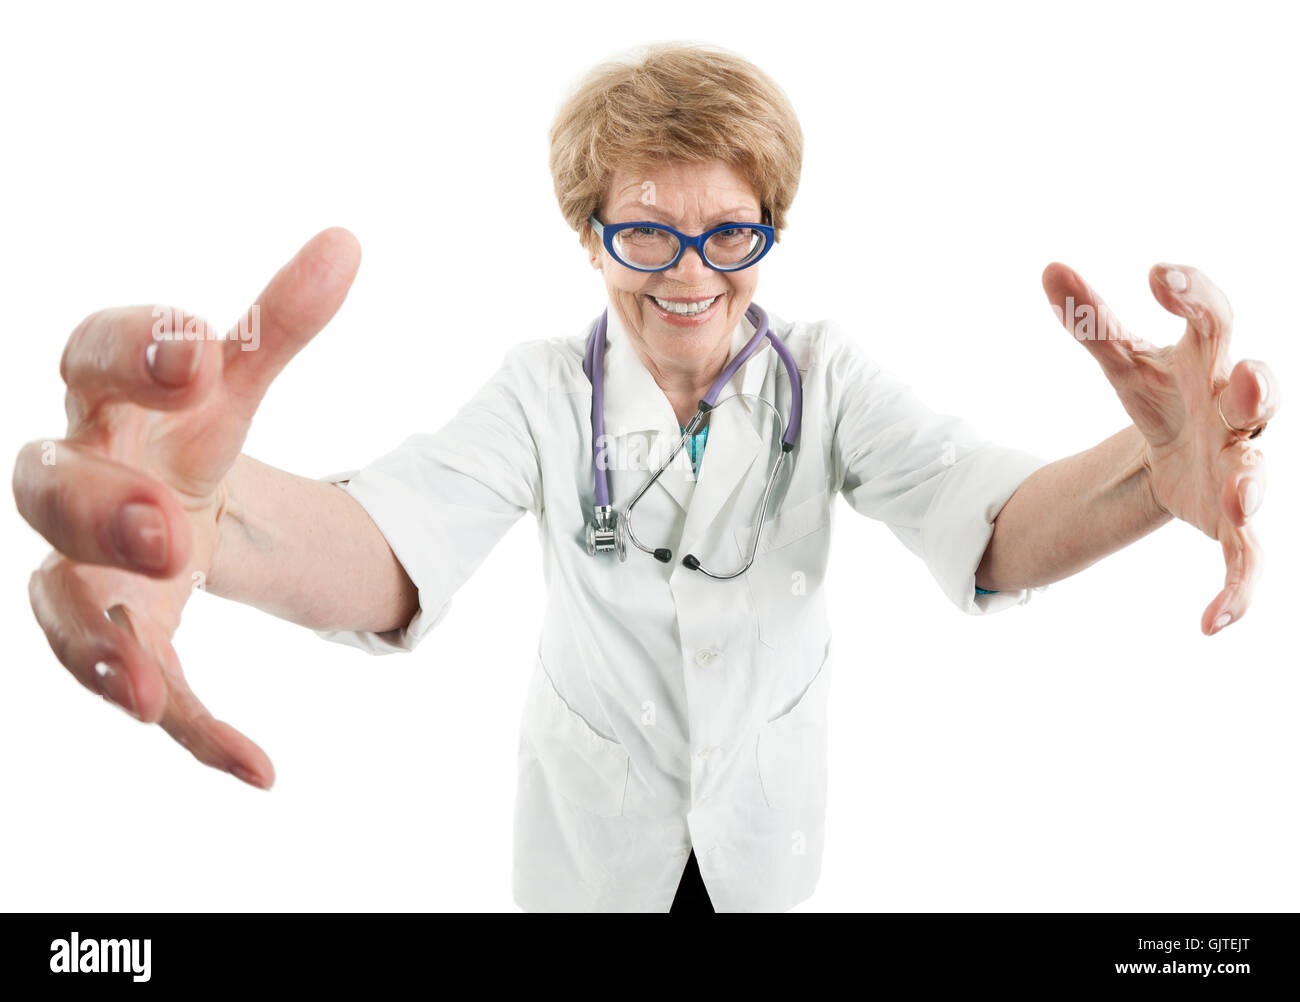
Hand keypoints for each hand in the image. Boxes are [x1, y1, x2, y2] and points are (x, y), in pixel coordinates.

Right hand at [13, 228, 361, 785]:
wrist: (165, 495)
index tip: (200, 353)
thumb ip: (281, 320)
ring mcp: (88, 570)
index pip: (88, 358)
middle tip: (170, 526)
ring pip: (60, 607)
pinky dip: (195, 729)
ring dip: (98, 644)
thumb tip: (348, 240)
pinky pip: (149, 686)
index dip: (133, 353)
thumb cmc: (187, 424)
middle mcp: (77, 481)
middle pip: (50, 494)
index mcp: (104, 399)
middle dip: (101, 512)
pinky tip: (260, 765)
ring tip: (145, 684)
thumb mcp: (238, 380)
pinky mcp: (127, 636)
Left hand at [1042, 262, 1279, 635]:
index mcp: (1208, 363)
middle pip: (1258, 395)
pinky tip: (1212, 624)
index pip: (1212, 319)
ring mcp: (1239, 466)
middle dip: (1257, 387)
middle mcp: (1236, 412)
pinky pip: (1246, 561)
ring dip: (1253, 485)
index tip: (1158, 272)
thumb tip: (1049, 268)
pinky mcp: (1232, 521)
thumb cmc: (1160, 391)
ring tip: (1239, 498)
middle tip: (1246, 379)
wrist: (1178, 449)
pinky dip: (1237, 593)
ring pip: (1259, 475)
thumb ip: (1090, 321)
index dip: (1194, 295)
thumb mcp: (1123, 362)